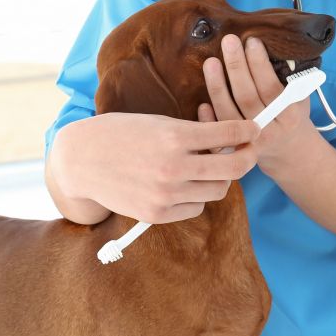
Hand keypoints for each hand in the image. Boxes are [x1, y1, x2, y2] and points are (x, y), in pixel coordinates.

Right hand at [51, 112, 259, 223]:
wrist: (81, 160)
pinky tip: (184, 185)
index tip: (255, 129)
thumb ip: (192, 133)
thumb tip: (228, 140)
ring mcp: (166, 194)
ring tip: (210, 167)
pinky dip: (196, 197)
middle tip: (248, 152)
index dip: (249, 131)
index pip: (229, 133)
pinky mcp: (157, 214)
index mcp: (175, 136)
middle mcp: (174, 167)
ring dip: (220, 178)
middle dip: (247, 158)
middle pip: (233, 169)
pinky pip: (195, 208)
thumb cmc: (121, 134)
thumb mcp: (158, 122)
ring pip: (217, 190)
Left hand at [199, 34, 317, 169]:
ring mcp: (249, 142)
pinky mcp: (233, 150)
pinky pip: (217, 134)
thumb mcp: (300, 100)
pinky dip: (209, 118)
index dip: (260, 65)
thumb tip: (271, 50)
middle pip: (247, 97)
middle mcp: (268, 130)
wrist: (289, 152)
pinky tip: (201, 101)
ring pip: (228, 114)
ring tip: (211, 62)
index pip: (272, 87)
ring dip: (217, 87)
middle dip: (237, 67)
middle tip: (228, 41)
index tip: (252, 41)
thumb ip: (291, 81)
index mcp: (289, 116)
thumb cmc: (292, 116)